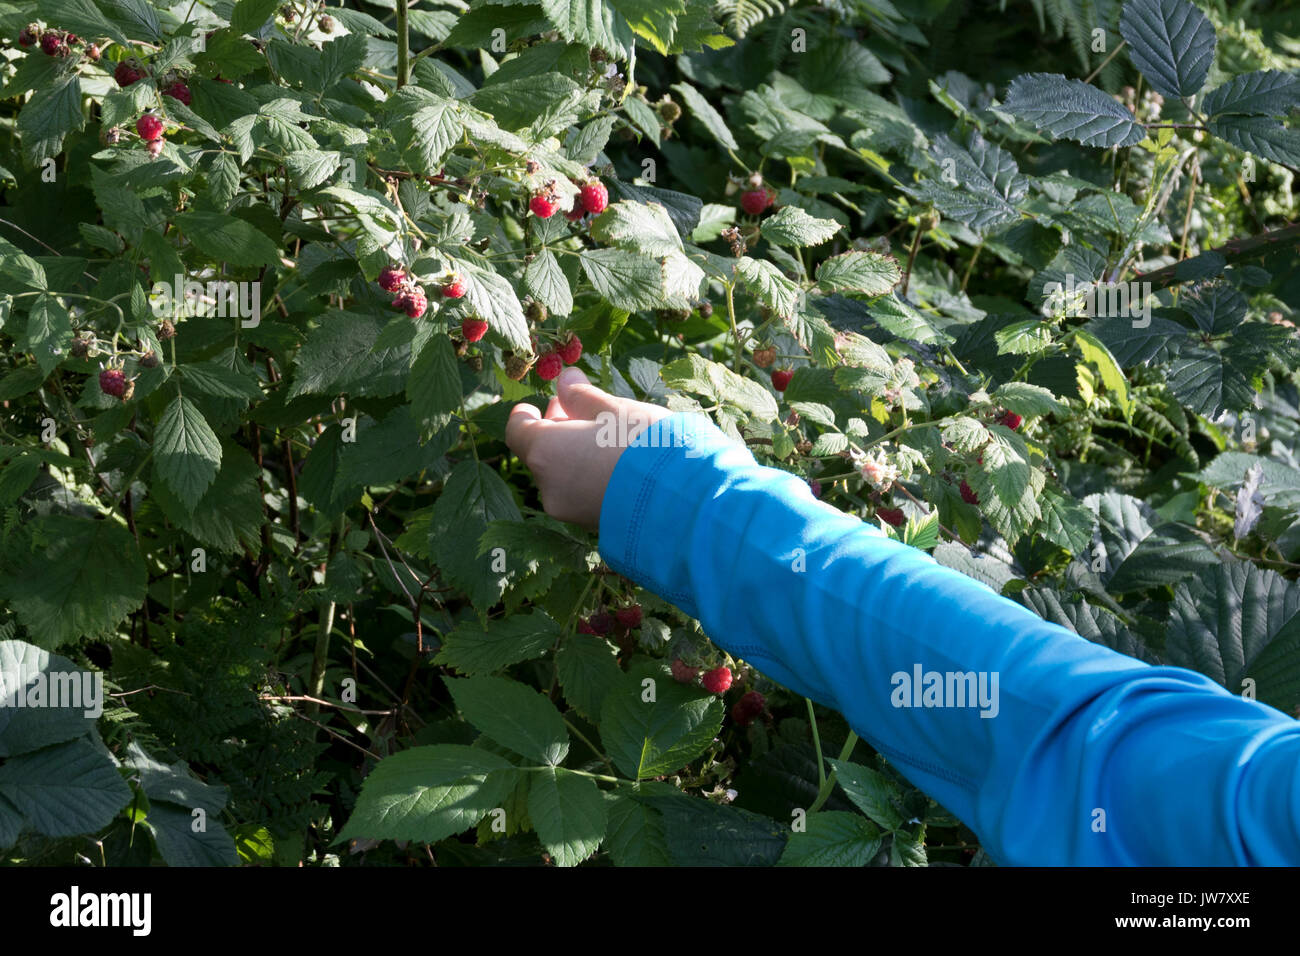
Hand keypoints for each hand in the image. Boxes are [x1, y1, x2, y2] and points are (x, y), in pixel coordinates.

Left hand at [505, 367, 668, 529]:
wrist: (680, 500)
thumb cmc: (644, 444)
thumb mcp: (615, 410)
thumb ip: (583, 396)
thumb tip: (564, 380)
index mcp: (545, 450)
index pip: (517, 431)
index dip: (527, 415)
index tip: (542, 403)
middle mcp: (548, 485)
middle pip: (540, 453)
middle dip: (556, 431)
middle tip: (580, 413)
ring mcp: (569, 510)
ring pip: (561, 476)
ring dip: (573, 455)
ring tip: (607, 439)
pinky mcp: (591, 525)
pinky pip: (580, 494)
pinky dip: (588, 477)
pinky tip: (617, 465)